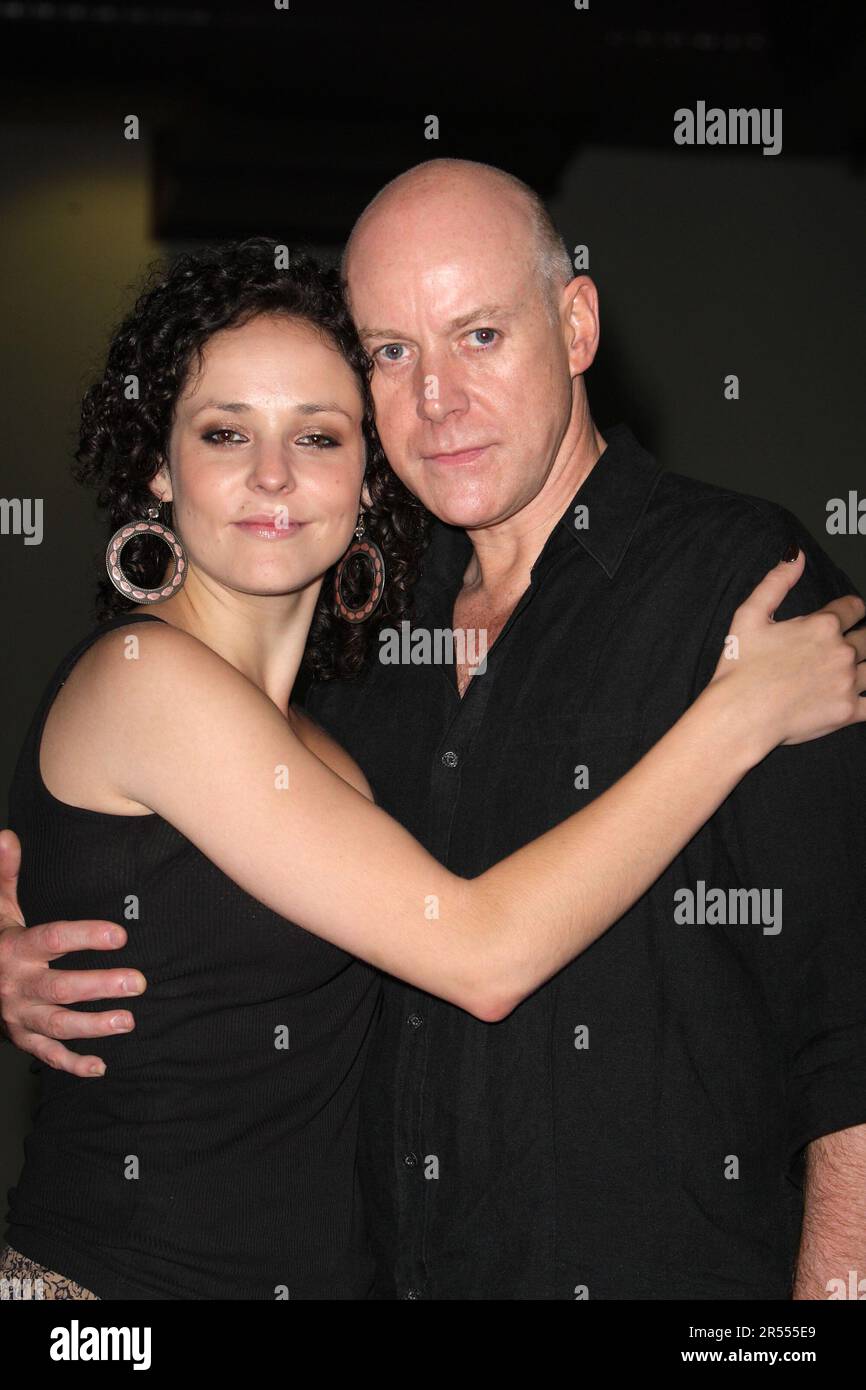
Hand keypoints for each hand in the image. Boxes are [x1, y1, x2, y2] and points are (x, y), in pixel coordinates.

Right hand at [0, 828, 146, 1076]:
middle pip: (60, 988)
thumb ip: (5, 874)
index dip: (84, 936)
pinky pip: (47, 1054)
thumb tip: (8, 836)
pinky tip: (100, 1065)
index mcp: (14, 949)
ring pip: (56, 1024)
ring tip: (128, 1020)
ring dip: (93, 1026)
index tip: (119, 934)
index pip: (52, 940)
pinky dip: (72, 1063)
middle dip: (98, 986)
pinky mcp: (22, 1037)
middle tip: (138, 982)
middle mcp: (17, 985)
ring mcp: (19, 1015)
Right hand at [710, 547, 865, 748]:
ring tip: (859, 666)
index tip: (853, 614)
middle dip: (863, 637)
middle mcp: (841, 651)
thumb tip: (796, 554)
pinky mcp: (848, 712)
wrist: (739, 715)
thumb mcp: (749, 615)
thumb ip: (776, 582)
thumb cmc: (740, 667)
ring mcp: (847, 683)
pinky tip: (864, 692)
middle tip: (856, 641)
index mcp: (822, 625)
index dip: (854, 608)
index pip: (854, 607)